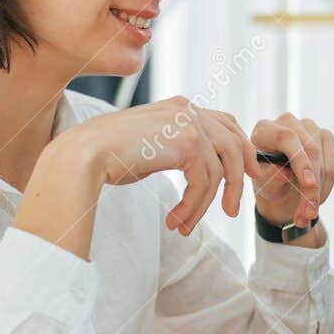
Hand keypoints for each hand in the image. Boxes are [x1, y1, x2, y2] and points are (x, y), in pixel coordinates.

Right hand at [48, 96, 260, 234]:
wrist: (84, 156)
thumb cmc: (109, 156)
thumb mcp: (152, 145)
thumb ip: (178, 147)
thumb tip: (201, 167)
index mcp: (179, 106)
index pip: (226, 123)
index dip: (243, 150)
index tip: (250, 175)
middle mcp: (187, 109)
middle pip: (234, 144)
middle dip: (239, 179)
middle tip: (233, 211)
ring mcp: (188, 123)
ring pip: (219, 171)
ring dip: (204, 205)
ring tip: (186, 227)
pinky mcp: (186, 143)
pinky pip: (203, 183)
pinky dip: (192, 207)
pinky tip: (176, 221)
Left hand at [251, 114, 333, 230]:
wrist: (279, 187)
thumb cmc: (267, 183)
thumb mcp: (264, 185)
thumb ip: (270, 178)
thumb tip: (282, 174)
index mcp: (264, 129)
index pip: (286, 137)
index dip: (300, 160)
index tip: (308, 184)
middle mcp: (287, 122)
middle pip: (310, 149)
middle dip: (312, 186)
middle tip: (308, 214)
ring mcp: (308, 127)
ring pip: (323, 161)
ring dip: (319, 192)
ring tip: (308, 213)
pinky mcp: (325, 136)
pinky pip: (333, 165)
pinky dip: (326, 187)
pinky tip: (316, 200)